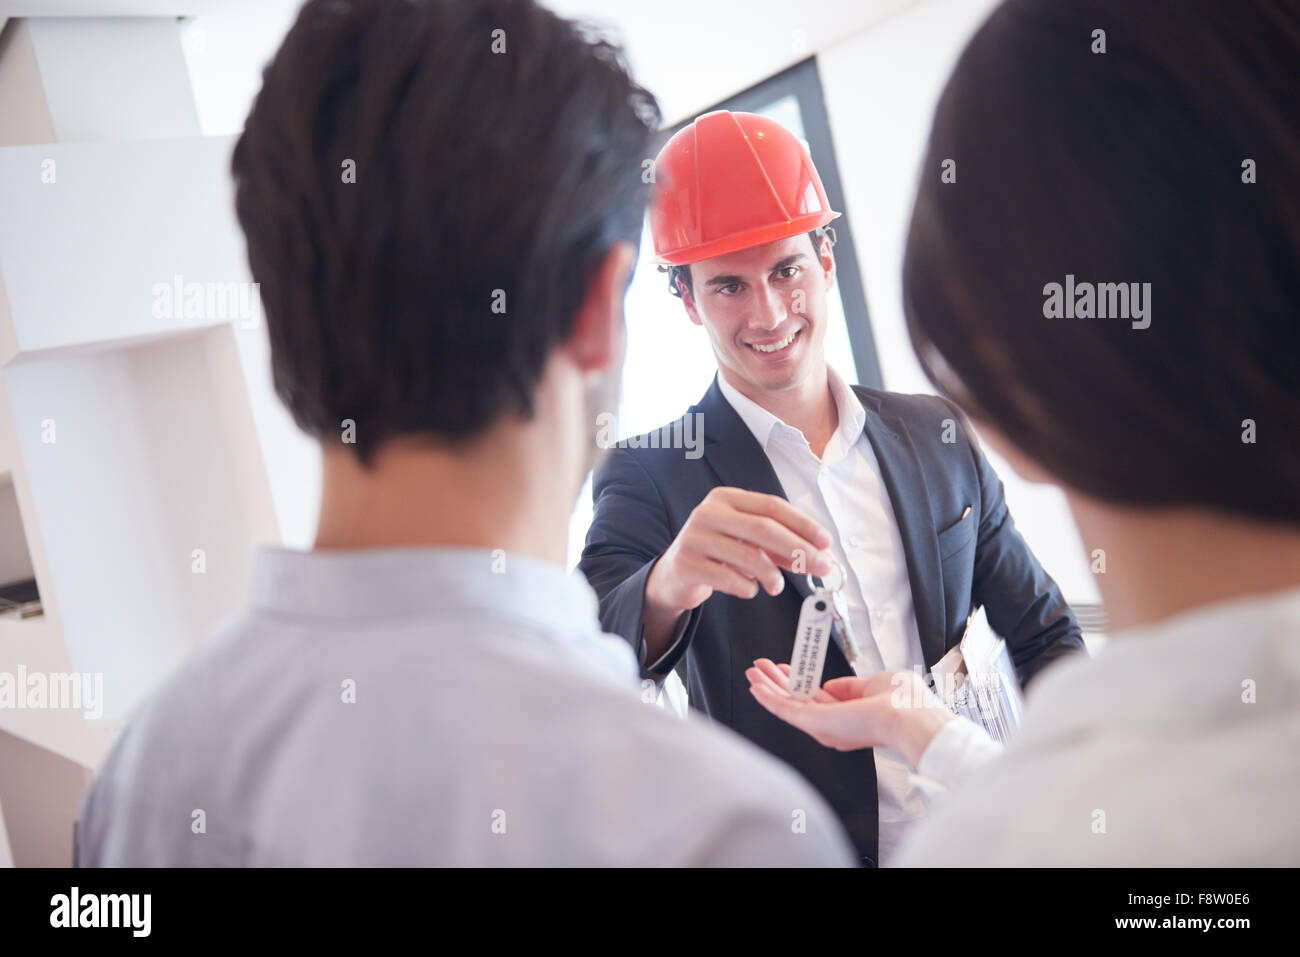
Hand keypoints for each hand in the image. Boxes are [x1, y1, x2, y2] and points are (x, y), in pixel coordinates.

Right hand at [645, 487, 834, 618]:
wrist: (673, 576)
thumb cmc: (717, 555)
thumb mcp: (747, 542)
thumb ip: (780, 545)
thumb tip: (820, 556)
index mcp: (726, 499)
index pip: (772, 506)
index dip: (802, 524)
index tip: (825, 542)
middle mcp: (708, 512)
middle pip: (763, 528)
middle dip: (798, 549)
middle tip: (821, 566)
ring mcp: (694, 538)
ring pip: (749, 555)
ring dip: (773, 575)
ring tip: (776, 586)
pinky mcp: (687, 564)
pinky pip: (730, 578)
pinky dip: (748, 587)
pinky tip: (749, 588)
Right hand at [745, 659, 955, 763]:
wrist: (908, 718)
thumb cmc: (902, 703)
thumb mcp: (874, 684)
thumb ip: (850, 686)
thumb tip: (830, 685)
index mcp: (849, 715)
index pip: (816, 698)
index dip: (798, 681)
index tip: (785, 668)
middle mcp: (833, 724)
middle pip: (797, 700)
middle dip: (777, 683)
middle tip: (761, 667)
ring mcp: (822, 725)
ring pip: (786, 704)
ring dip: (767, 687)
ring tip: (752, 672)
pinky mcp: (814, 723)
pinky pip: (784, 710)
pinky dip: (767, 698)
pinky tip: (756, 687)